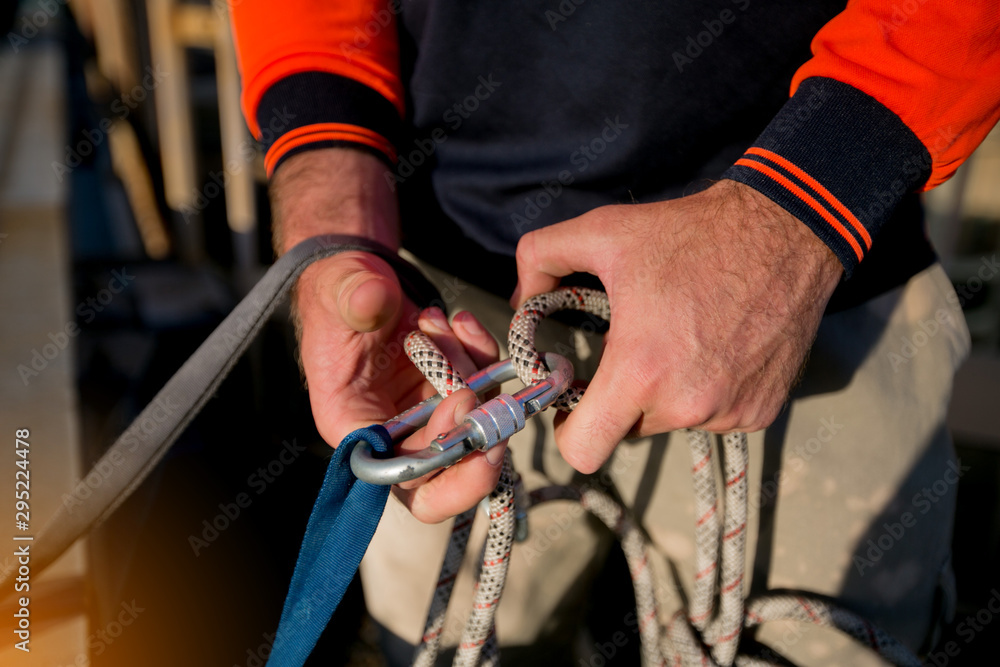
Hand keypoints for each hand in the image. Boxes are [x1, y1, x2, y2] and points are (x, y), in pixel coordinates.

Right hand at [274, 149, 503, 522]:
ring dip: (472, 374)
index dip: (437, 458)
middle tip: (497, 405)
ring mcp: (427, 413)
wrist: (361, 276)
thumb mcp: (339, 290)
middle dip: (477, 442)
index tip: (461, 404)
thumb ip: (353, 298)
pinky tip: (460, 322)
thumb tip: (371, 301)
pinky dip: (483, 356)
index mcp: (353, 425)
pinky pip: (484, 388)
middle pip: (444, 474)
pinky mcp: (451, 390)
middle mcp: (393, 432)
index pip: (398, 476)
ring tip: (439, 324)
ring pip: (473, 423)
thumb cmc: (338, 291)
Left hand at [512, 180, 843, 472]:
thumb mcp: (603, 231)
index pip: (584, 450)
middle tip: (636, 350)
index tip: (574, 401)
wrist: (786, 233)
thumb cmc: (692, 234)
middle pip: (626, 430)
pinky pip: (713, 416)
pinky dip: (708, 391)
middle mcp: (686, 404)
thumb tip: (519, 298)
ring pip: (671, 421)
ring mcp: (728, 413)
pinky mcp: (760, 412)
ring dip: (667, 393)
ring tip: (683, 338)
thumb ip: (541, 258)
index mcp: (641, 370)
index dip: (569, 432)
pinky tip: (719, 345)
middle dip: (621, 398)